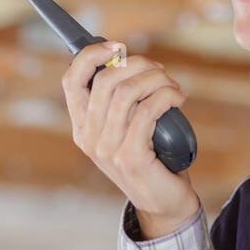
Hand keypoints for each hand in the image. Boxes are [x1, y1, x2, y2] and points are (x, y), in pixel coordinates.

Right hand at [61, 40, 199, 237]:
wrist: (164, 202)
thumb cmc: (151, 157)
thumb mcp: (128, 126)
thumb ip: (122, 101)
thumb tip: (130, 60)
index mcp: (82, 127)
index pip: (71, 80)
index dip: (91, 56)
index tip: (117, 46)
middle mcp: (89, 137)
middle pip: (104, 80)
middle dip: (137, 64)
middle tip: (160, 70)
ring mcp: (107, 149)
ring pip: (127, 92)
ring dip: (156, 79)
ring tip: (172, 87)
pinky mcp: (131, 157)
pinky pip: (148, 110)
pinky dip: (167, 96)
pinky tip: (178, 99)